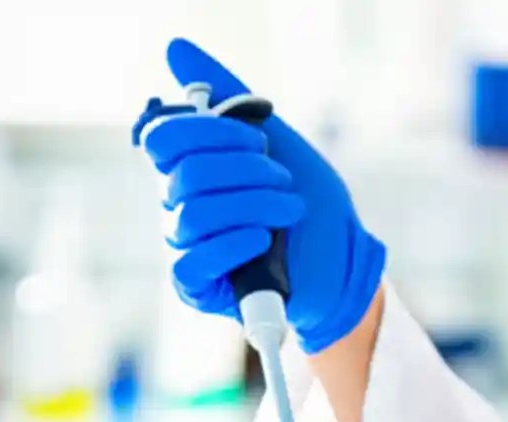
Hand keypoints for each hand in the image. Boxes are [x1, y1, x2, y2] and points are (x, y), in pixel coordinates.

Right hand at [138, 38, 385, 353]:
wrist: (345, 264)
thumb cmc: (310, 204)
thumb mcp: (279, 142)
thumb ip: (231, 96)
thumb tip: (177, 49)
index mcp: (190, 166)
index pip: (162, 138)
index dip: (209, 132)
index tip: (257, 139)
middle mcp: (178, 203)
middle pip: (185, 174)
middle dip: (248, 171)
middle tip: (285, 181)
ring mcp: (186, 246)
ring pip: (195, 214)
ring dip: (255, 205)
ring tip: (291, 210)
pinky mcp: (198, 286)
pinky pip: (194, 262)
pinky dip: (235, 244)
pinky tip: (265, 240)